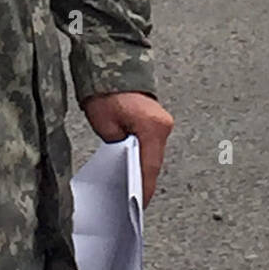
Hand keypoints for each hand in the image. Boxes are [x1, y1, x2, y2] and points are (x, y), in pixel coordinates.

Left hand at [82, 91, 173, 206]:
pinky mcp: (157, 118)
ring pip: (153, 153)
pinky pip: (151, 143)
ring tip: (130, 186)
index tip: (137, 207)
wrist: (110, 62)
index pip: (149, 168)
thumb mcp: (105, 125)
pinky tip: (132, 164)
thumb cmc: (105, 90)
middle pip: (153, 162)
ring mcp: (162, 120)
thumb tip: (123, 164)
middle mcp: (163, 125)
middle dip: (142, 180)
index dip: (143, 190)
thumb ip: (118, 147)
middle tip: (131, 201)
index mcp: (152, 127)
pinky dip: (142, 154)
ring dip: (142, 166)